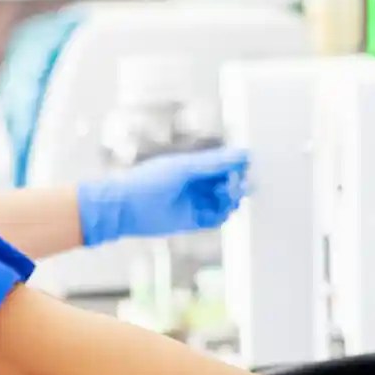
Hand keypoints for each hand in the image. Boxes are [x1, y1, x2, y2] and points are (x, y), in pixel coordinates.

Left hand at [78, 148, 248, 246]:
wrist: (125, 208)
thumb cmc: (150, 182)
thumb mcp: (184, 169)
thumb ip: (213, 163)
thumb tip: (243, 154)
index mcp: (194, 165)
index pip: (224, 163)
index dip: (237, 164)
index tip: (248, 164)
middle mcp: (196, 183)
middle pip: (227, 183)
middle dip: (237, 184)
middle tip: (242, 185)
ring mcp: (195, 202)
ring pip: (224, 202)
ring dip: (230, 200)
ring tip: (227, 197)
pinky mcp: (193, 221)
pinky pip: (215, 218)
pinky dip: (222, 215)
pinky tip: (220, 211)